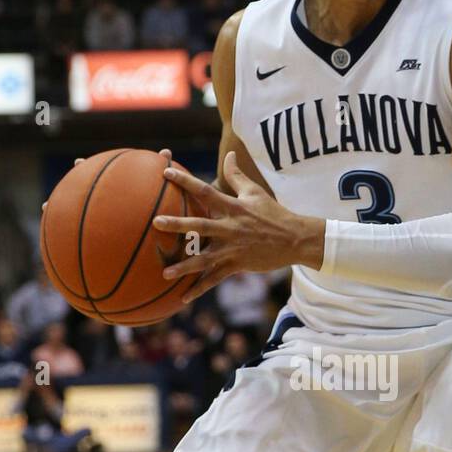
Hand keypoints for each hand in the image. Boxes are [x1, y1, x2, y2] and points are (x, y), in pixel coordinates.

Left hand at [153, 152, 325, 302]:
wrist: (295, 239)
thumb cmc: (274, 214)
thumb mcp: (255, 192)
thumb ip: (236, 175)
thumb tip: (229, 154)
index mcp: (232, 208)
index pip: (205, 191)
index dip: (186, 181)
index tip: (166, 173)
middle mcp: (230, 228)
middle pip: (199, 225)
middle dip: (177, 225)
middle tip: (156, 223)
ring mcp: (233, 249)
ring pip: (204, 259)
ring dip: (184, 266)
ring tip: (165, 273)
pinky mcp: (237, 265)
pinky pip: (215, 279)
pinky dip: (200, 289)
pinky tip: (183, 297)